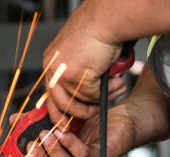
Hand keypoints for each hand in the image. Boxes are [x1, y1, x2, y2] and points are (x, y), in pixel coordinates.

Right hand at [21, 105, 136, 156]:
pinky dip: (69, 143)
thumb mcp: (57, 123)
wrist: (120, 119)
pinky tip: (63, 132)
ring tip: (45, 133)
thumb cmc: (89, 124)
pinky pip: (81, 155)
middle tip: (31, 144)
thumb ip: (35, 124)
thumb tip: (13, 121)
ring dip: (52, 151)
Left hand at [43, 2, 125, 122]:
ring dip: (100, 101)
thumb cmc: (99, 30)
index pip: (51, 94)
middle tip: (97, 111)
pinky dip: (110, 91)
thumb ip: (77, 73)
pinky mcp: (75, 76)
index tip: (66, 124)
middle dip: (82, 113)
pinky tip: (118, 81)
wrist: (107, 18)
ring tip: (116, 89)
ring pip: (80, 102)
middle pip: (61, 104)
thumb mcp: (80, 55)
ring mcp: (63, 72)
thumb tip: (84, 96)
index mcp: (52, 62)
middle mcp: (53, 68)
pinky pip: (93, 95)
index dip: (59, 111)